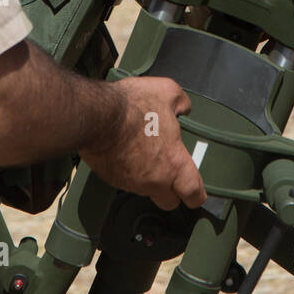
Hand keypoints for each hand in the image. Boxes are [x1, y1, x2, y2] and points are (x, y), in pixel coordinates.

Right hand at [80, 76, 206, 210]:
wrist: (97, 116)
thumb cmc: (133, 106)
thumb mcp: (167, 91)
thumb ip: (181, 102)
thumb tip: (184, 108)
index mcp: (174, 163)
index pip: (194, 194)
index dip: (197, 195)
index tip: (196, 192)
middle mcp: (155, 180)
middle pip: (169, 202)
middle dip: (171, 193)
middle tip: (170, 176)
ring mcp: (132, 183)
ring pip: (145, 191)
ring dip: (147, 180)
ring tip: (143, 156)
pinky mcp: (112, 179)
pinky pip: (125, 182)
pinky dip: (127, 172)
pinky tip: (125, 153)